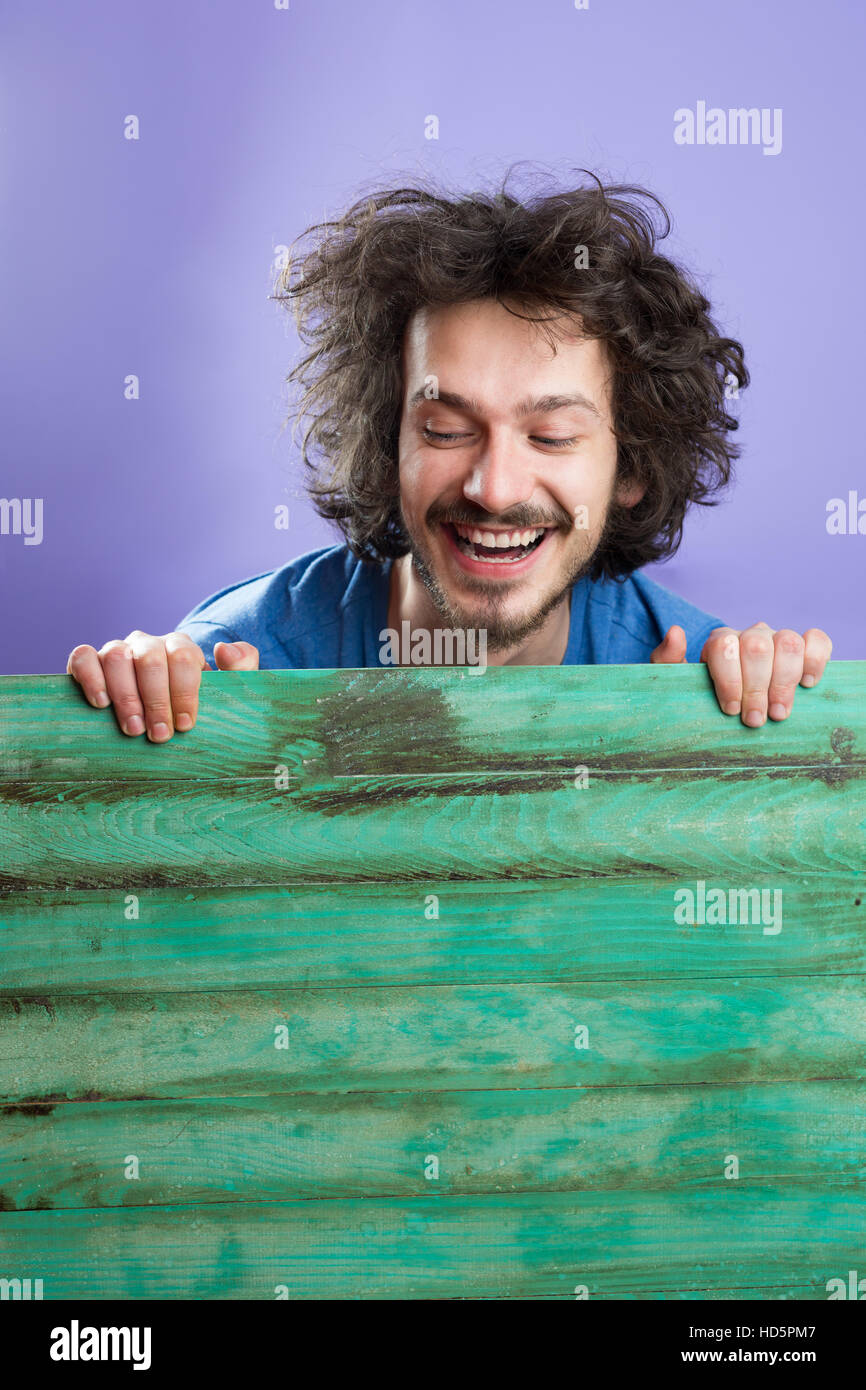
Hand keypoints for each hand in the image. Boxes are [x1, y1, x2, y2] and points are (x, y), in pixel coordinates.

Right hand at [66, 632, 259, 739]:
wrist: (159, 724)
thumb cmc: (191, 713)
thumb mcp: (224, 696)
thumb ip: (240, 672)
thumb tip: (225, 650)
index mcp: (181, 648)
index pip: (184, 657)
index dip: (185, 691)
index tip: (186, 725)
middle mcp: (148, 645)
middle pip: (151, 659)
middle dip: (157, 700)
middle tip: (160, 736)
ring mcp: (118, 651)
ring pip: (117, 656)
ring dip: (126, 695)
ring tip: (133, 730)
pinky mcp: (89, 662)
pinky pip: (83, 657)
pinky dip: (90, 677)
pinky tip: (100, 704)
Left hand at [650, 622, 831, 725]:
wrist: (729, 708)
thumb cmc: (704, 698)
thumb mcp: (676, 684)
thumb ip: (667, 660)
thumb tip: (676, 634)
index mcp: (720, 642)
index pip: (724, 645)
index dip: (729, 679)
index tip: (731, 710)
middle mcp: (750, 635)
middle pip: (757, 647)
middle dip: (756, 688)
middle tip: (754, 720)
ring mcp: (778, 639)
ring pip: (788, 642)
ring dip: (784, 681)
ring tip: (779, 713)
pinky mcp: (803, 648)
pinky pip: (816, 641)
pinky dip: (815, 659)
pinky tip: (808, 684)